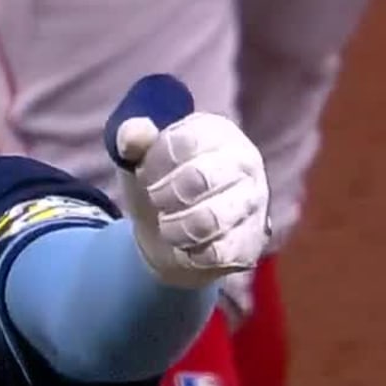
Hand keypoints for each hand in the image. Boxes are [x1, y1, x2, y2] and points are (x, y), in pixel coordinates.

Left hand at [104, 75, 270, 289]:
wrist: (173, 232)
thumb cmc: (161, 182)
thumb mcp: (140, 156)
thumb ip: (133, 138)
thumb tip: (132, 135)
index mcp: (217, 132)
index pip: (185, 141)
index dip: (154, 162)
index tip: (145, 172)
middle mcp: (244, 162)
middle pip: (198, 178)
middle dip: (163, 194)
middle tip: (156, 199)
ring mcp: (253, 202)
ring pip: (209, 219)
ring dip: (175, 228)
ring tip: (168, 225)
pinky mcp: (252, 240)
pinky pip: (217, 252)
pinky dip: (192, 254)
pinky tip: (188, 247)